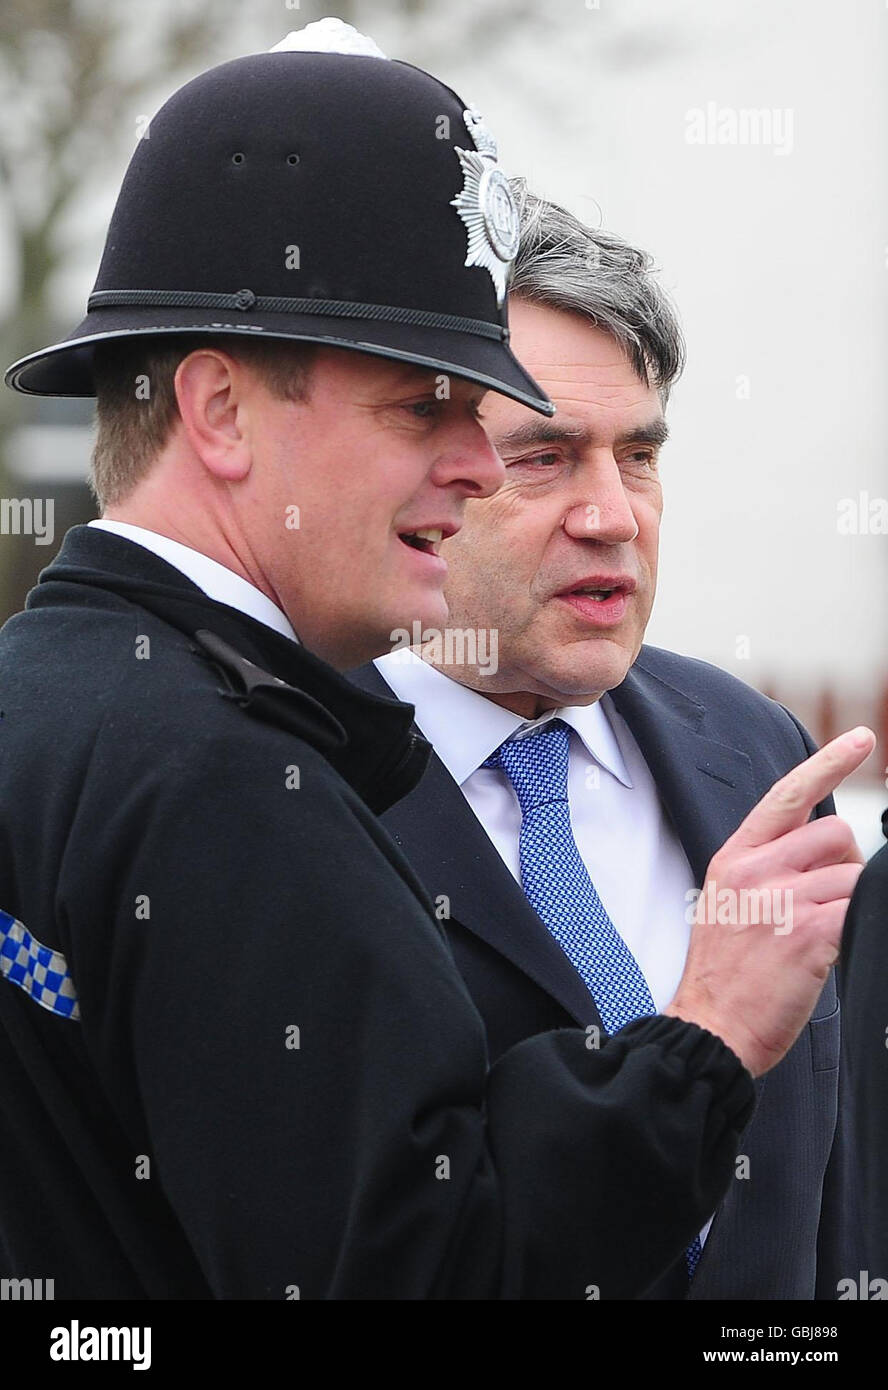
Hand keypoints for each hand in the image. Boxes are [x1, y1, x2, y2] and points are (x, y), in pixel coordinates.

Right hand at [664, 726, 874, 1076]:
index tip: (861, 739)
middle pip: (836, 834)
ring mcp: (782, 899)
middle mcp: (757, 870)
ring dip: (853, 904)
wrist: (710, 1027)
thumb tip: (824, 850)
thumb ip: (767, 868)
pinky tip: (827, 952)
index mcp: (735, 858)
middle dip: (847, 864)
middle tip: (828, 903)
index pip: (787, 795)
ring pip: (856, 875)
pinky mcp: (810, 932)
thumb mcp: (727, 902)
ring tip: (818, 939)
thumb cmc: (724, 975)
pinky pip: (861, 908)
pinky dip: (858, 926)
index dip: (828, 763)